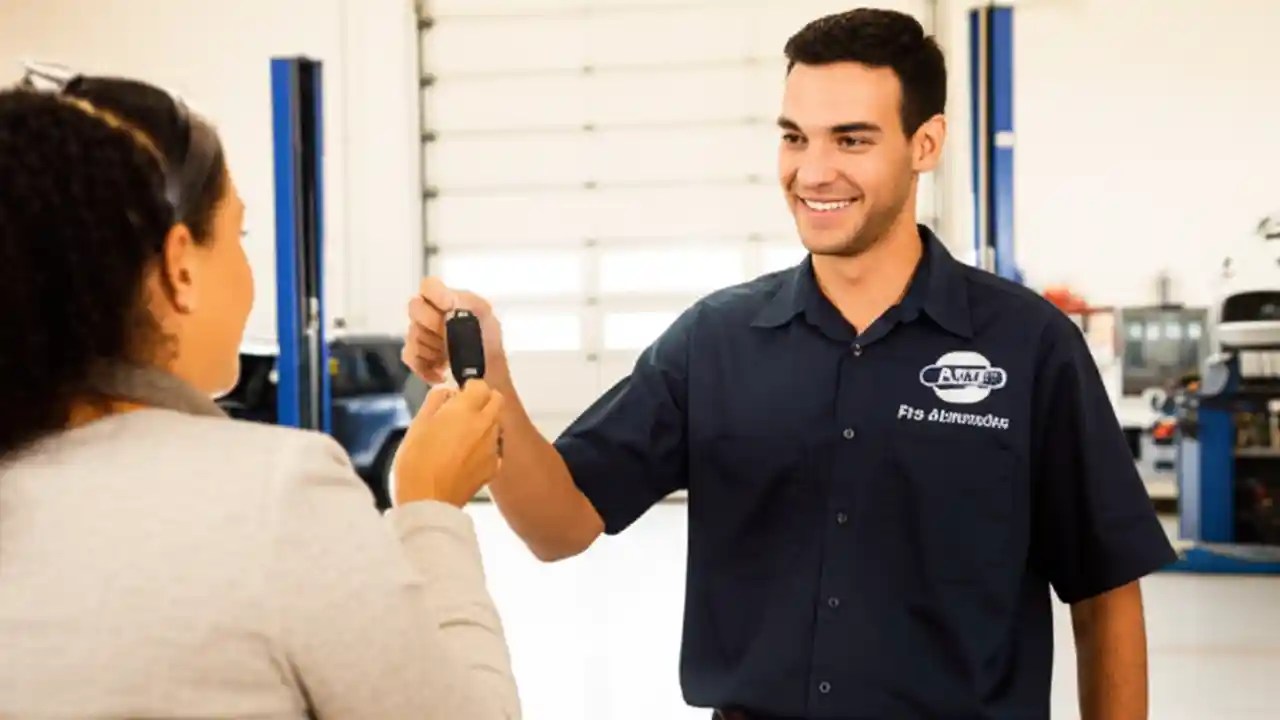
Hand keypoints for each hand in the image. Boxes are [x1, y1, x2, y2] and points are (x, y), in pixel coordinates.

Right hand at [393, 380, 503, 507]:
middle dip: (483, 400)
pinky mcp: (494, 466)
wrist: (428, 503)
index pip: (480, 384)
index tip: (458, 394)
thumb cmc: (416, 464)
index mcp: (465, 410)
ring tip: (462, 436)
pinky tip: (466, 456)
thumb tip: (446, 392)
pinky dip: (485, 447)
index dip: (468, 387)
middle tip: (464, 411)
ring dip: (485, 422)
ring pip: (497, 423)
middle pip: (496, 399)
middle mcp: (484, 425)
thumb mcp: (417, 424)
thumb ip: (435, 401)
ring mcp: (492, 447)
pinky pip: (495, 447)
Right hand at [403, 277, 504, 384]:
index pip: (428, 286)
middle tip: (448, 338)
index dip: (433, 297)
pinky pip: (408, 355)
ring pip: (411, 334)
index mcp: (451, 299)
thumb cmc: (489, 346)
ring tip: (448, 357)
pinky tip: (439, 371)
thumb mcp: (484, 316)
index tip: (446, 311)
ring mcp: (424, 334)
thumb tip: (446, 300)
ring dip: (430, 348)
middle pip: (415, 308)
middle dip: (432, 326)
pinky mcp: (418, 356)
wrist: (489, 377)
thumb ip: (464, 302)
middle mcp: (434, 313)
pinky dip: (424, 366)